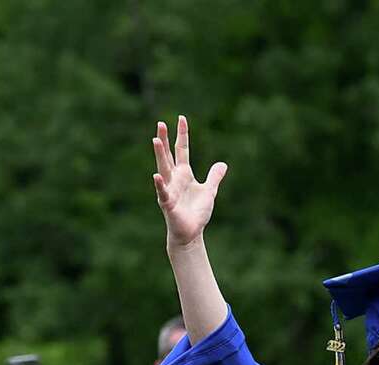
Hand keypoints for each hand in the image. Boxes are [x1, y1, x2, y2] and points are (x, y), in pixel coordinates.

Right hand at [153, 116, 227, 248]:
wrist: (191, 233)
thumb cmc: (197, 213)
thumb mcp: (209, 192)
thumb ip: (214, 177)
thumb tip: (223, 164)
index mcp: (184, 174)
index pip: (181, 150)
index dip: (182, 135)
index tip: (181, 118)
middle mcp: (174, 179)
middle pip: (168, 155)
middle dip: (164, 140)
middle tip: (161, 123)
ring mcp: (169, 190)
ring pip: (163, 169)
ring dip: (159, 155)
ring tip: (155, 140)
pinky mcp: (168, 203)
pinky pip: (163, 192)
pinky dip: (160, 185)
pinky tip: (156, 176)